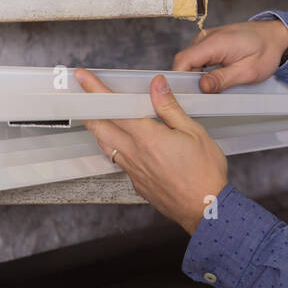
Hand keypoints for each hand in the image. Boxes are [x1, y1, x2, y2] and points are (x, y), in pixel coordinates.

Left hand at [75, 68, 228, 234]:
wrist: (206, 210)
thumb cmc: (204, 172)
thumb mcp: (194, 132)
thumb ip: (170, 108)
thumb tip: (157, 86)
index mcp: (148, 138)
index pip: (115, 108)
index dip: (96, 90)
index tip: (82, 77)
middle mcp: (135, 154)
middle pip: (100, 127)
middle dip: (88, 108)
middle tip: (81, 95)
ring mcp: (134, 170)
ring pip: (106, 145)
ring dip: (98, 128)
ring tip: (97, 116)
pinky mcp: (137, 182)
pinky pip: (119, 161)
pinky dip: (113, 147)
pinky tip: (122, 143)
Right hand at [172, 18, 287, 92]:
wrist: (275, 35)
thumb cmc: (265, 51)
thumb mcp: (248, 71)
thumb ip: (223, 79)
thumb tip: (202, 86)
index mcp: (214, 43)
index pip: (183, 60)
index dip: (179, 79)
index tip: (184, 94)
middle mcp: (206, 37)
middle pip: (184, 61)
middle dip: (189, 80)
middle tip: (203, 96)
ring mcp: (207, 38)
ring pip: (190, 60)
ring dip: (196, 75)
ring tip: (213, 86)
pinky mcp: (209, 41)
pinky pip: (197, 57)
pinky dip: (201, 69)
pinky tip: (214, 77)